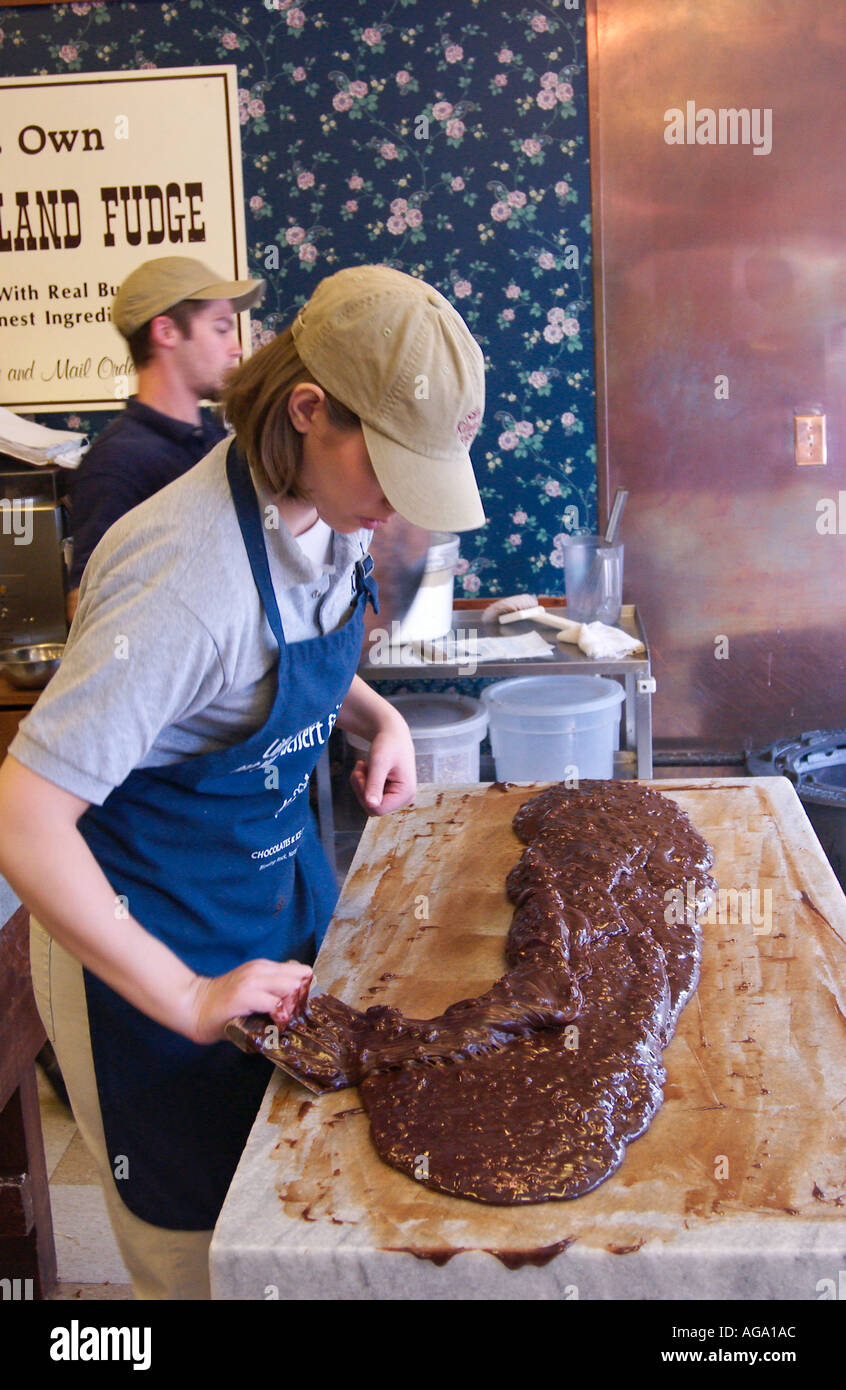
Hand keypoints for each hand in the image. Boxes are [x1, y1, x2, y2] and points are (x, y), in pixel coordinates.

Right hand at [185, 959, 313, 1044]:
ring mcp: (252, 981)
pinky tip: (273, 1025)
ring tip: (282, 1020)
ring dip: (292, 1007)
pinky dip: (279, 1016)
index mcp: (263, 967)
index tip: (298, 1006)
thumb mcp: (251, 990)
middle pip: (300, 977)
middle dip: (301, 999)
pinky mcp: (244, 995)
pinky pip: (275, 1003)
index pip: (299, 970)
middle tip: (291, 1016)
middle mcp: (260, 970)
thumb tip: (296, 1004)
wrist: (192, 1006)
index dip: (304, 989)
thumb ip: (270, 991)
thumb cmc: (222, 1004)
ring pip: (292, 987)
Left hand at [349, 720, 416, 815]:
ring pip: (369, 802)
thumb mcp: (379, 762)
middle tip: (360, 768)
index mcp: (406, 794)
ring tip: (364, 766)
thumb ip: (374, 784)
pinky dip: (363, 783)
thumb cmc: (388, 743)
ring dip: (361, 785)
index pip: (378, 809)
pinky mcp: (390, 791)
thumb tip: (372, 805)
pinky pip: (370, 795)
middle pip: (372, 807)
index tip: (359, 774)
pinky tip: (367, 769)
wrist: (392, 732)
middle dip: (361, 788)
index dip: (363, 794)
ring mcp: (397, 796)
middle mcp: (404, 798)